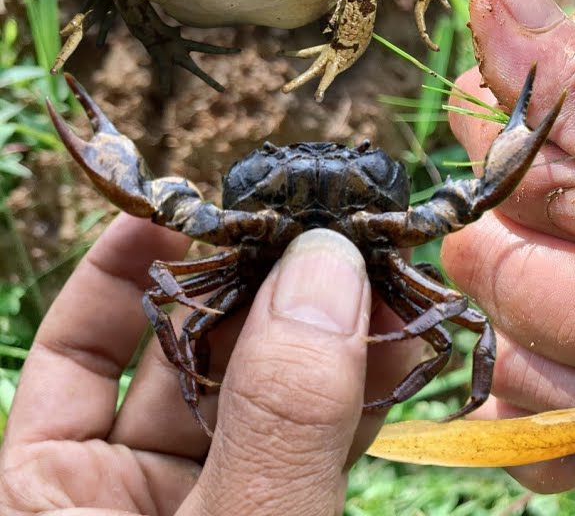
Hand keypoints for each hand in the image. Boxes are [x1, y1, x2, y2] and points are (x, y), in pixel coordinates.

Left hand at [0, 217, 417, 514]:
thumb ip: (279, 410)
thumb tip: (323, 263)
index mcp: (54, 498)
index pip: (75, 353)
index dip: (124, 267)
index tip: (187, 204)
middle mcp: (129, 498)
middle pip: (192, 361)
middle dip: (269, 293)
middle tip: (334, 231)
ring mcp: (215, 509)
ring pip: (271, 400)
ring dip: (336, 339)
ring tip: (390, 275)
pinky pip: (320, 445)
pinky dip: (364, 398)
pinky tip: (405, 346)